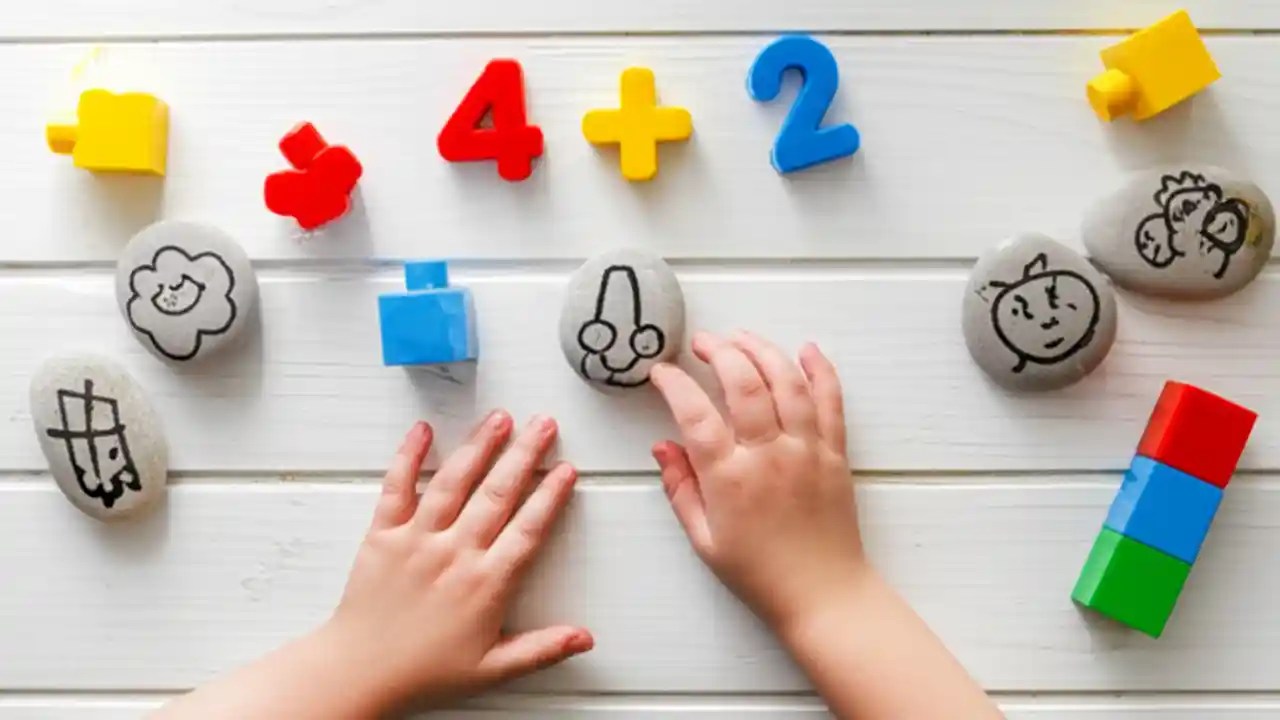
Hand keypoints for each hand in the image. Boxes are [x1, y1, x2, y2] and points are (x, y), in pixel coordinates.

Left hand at [323, 413, 592, 712]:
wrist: (359, 672)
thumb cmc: (423, 672)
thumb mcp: (493, 669)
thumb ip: (542, 649)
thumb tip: (584, 639)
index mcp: (486, 584)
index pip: (529, 528)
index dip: (551, 496)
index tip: (566, 470)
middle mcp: (454, 553)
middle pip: (498, 492)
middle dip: (525, 453)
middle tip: (544, 424)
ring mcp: (417, 539)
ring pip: (454, 481)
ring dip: (480, 445)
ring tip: (500, 418)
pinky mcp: (383, 534)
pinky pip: (397, 487)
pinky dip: (409, 456)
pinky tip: (423, 430)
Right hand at [650, 332, 866, 630]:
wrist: (823, 594)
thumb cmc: (760, 574)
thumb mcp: (704, 539)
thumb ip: (680, 489)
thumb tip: (662, 447)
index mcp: (730, 479)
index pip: (695, 414)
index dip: (674, 384)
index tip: (661, 372)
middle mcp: (769, 456)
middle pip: (744, 383)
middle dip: (720, 352)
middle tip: (703, 343)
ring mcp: (807, 451)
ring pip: (787, 381)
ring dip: (762, 350)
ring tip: (741, 337)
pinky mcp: (835, 454)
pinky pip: (830, 401)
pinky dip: (819, 370)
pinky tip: (805, 350)